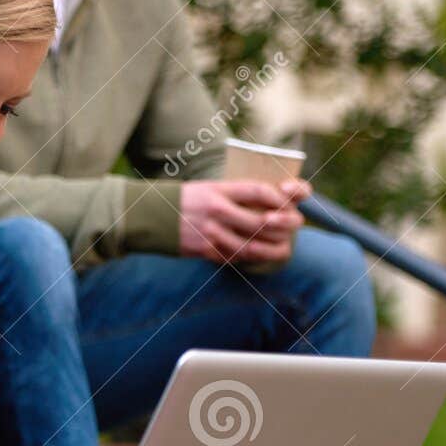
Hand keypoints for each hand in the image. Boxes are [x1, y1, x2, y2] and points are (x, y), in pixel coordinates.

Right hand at [178, 178, 310, 264]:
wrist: (150, 217)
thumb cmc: (186, 200)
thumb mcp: (209, 188)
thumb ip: (236, 194)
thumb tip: (271, 202)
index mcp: (218, 190)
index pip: (258, 191)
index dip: (279, 198)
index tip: (287, 201)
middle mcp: (216, 211)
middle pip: (262, 221)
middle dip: (285, 224)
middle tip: (295, 224)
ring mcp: (211, 233)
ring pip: (253, 245)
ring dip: (274, 248)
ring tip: (285, 247)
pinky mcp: (206, 251)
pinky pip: (237, 257)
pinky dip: (253, 257)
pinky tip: (261, 254)